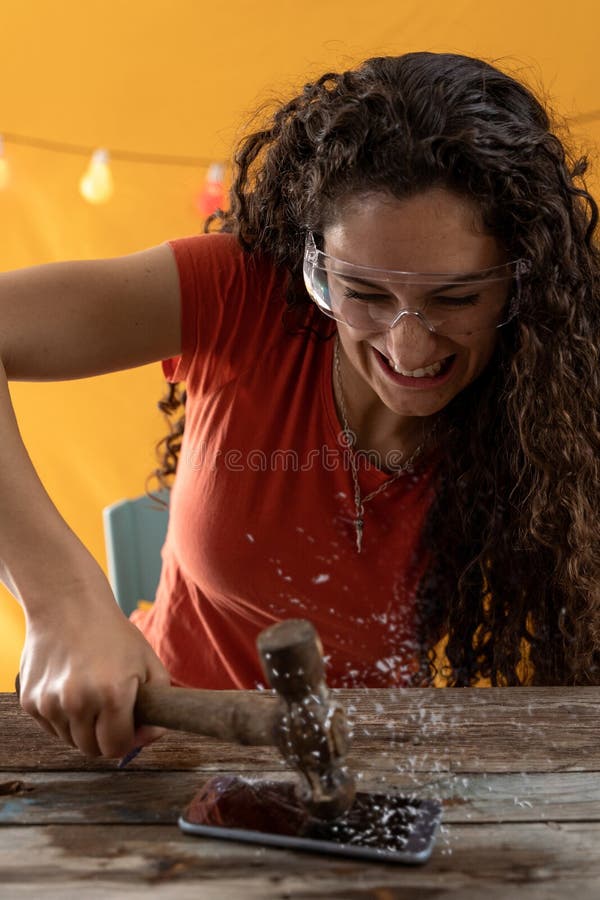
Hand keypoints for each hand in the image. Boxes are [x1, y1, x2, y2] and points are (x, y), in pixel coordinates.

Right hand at [17, 566, 169, 758]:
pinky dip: (63, 716)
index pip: (117, 747)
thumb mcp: (149, 663)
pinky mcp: (30, 701)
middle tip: (110, 709)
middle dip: (105, 736)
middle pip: (92, 750)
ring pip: (70, 740)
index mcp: (112, 695)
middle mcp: (78, 702)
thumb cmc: (112, 633)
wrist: (67, 604)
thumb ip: (158, 705)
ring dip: (83, 726)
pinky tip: (71, 687)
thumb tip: (148, 738)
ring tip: (90, 693)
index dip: (127, 739)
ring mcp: (50, 703)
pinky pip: (51, 727)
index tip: (129, 726)